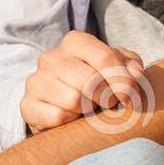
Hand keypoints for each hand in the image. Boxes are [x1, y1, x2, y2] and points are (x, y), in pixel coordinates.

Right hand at [21, 31, 146, 133]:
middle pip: (91, 81)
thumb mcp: (118, 70)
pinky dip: (71, 122)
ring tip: (91, 109)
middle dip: (108, 98)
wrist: (63, 108)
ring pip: (74, 100)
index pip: (105, 56)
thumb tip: (136, 73)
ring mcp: (35, 80)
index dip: (124, 81)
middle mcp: (51, 57)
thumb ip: (131, 66)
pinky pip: (58, 117)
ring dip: (89, 110)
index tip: (132, 99)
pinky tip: (73, 119)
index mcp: (75, 42)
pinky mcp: (27, 105)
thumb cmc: (97, 85)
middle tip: (111, 105)